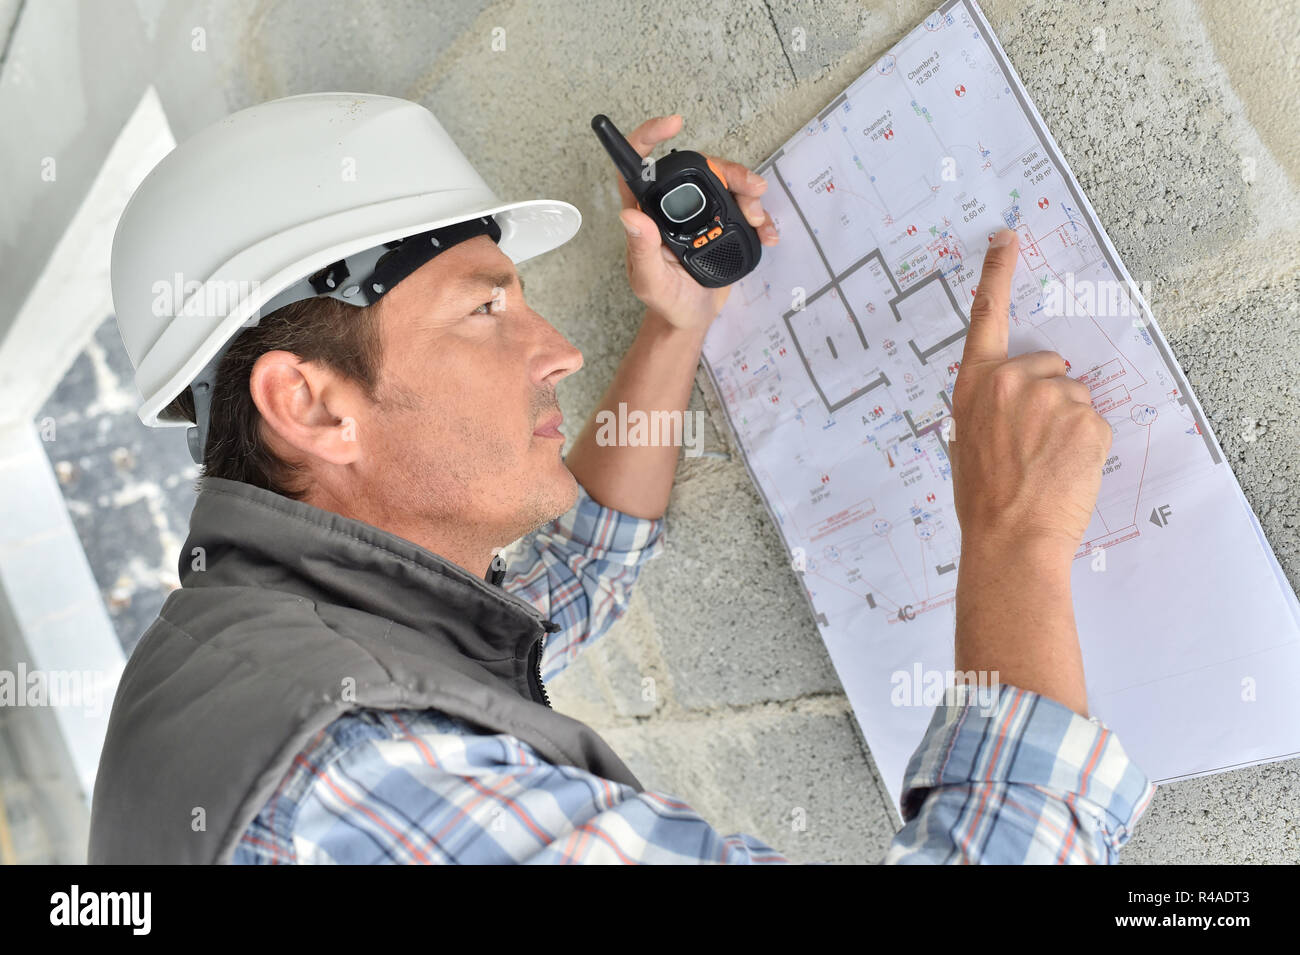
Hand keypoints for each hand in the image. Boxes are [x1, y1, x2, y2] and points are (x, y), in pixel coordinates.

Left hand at [614, 114, 778, 331]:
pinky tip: (766, 232)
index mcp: (646, 213)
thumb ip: (642, 249)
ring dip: (748, 193)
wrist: (692, 318)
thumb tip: (629, 215)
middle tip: (751, 188)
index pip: (639, 166)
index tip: (673, 123)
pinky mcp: (721, 223)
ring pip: (724, 183)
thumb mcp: (650, 280)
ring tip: (758, 218)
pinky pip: (742, 207)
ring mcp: (699, 213)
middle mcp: (671, 207)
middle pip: (697, 169)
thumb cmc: (666, 301)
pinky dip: (759, 216)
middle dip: (728, 171)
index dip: (649, 137)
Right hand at [948, 229, 1111, 561]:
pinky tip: (1065, 471)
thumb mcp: (965, 444)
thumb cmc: (983, 500)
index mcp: (974, 386)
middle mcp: (1010, 381)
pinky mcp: (1085, 420)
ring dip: (1069, 427)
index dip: (996, 273)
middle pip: (1050, 367)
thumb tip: (1010, 405)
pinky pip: (1095, 423)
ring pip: (1076, 399)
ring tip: (1046, 466)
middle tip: (1032, 446)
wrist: (1009, 539)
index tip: (1007, 238)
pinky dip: (1087, 447)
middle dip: (1050, 398)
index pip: (985, 316)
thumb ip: (986, 409)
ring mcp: (1051, 398)